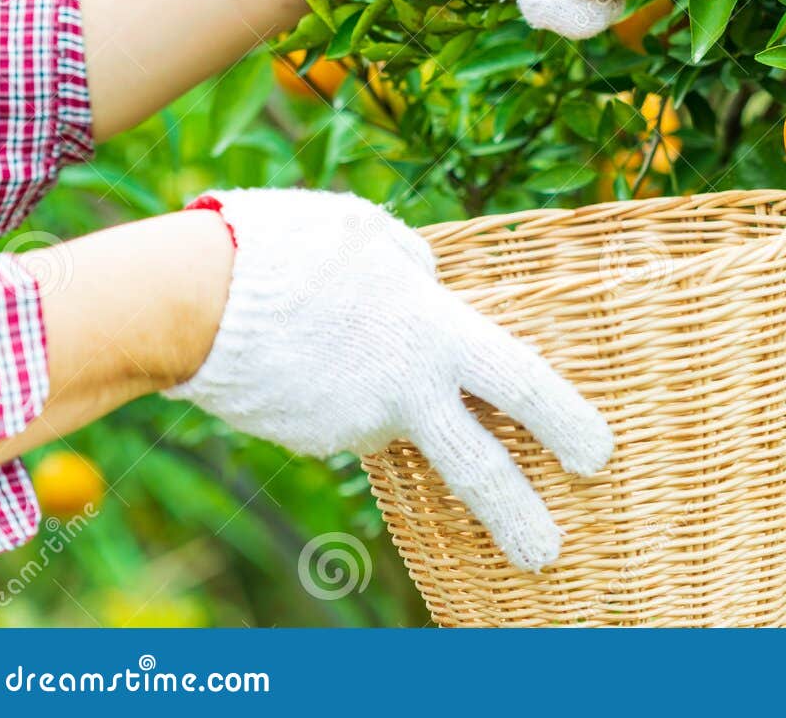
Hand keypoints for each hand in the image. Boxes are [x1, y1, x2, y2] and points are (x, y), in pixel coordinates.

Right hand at [166, 188, 611, 571]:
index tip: (598, 456)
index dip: (567, 420)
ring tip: (329, 338)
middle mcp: (406, 392)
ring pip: (394, 417)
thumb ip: (415, 266)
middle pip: (477, 468)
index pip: (523, 384)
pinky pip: (344, 412)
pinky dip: (336, 389)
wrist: (186, 301)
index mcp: (436, 334)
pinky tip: (300, 349)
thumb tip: (429, 282)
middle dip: (518, 515)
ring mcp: (356, 425)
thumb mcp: (370, 234)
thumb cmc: (285, 248)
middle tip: (549, 551)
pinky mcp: (314, 439)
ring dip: (383, 399)